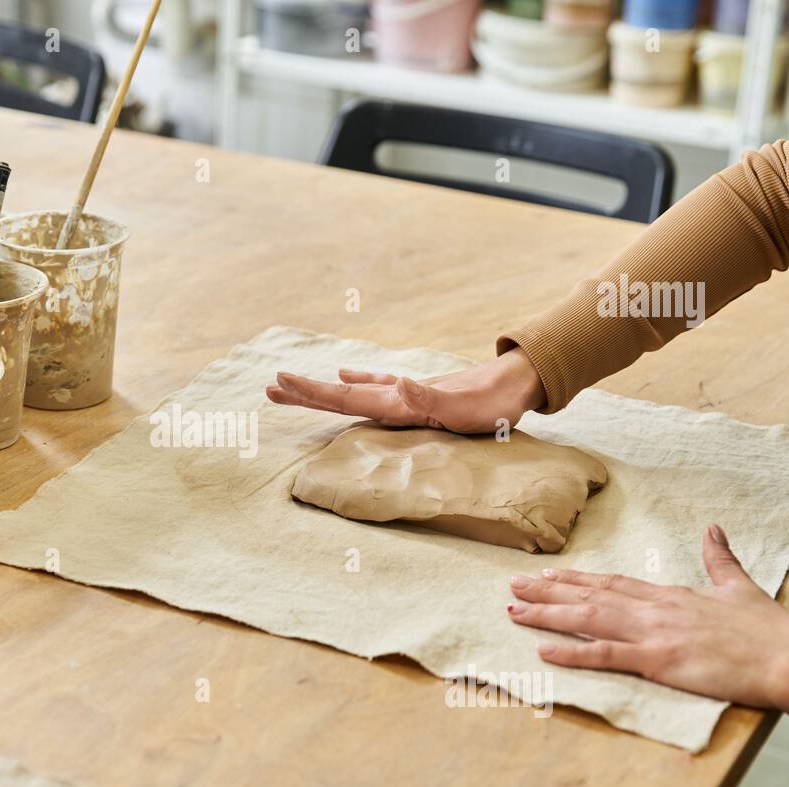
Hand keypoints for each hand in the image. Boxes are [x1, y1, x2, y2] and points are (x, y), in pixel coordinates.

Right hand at [265, 347, 546, 433]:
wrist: (518, 381)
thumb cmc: (494, 403)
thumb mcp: (465, 407)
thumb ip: (432, 399)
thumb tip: (399, 383)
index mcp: (400, 401)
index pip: (347, 399)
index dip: (313, 393)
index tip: (280, 382)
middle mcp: (397, 394)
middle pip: (341, 396)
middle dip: (306, 393)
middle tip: (269, 388)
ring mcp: (406, 393)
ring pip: (354, 392)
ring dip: (324, 390)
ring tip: (293, 386)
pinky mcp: (418, 395)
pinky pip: (377, 389)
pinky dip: (357, 384)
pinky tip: (347, 377)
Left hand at [507, 525, 788, 725]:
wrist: (787, 654)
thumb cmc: (766, 628)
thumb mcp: (737, 585)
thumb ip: (719, 557)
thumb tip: (713, 527)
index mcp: (668, 597)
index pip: (612, 584)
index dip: (576, 580)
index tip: (547, 574)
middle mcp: (652, 610)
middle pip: (589, 597)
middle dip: (548, 592)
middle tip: (512, 587)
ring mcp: (652, 634)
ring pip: (587, 619)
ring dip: (547, 616)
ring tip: (513, 611)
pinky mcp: (657, 660)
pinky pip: (606, 655)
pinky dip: (573, 652)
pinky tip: (544, 651)